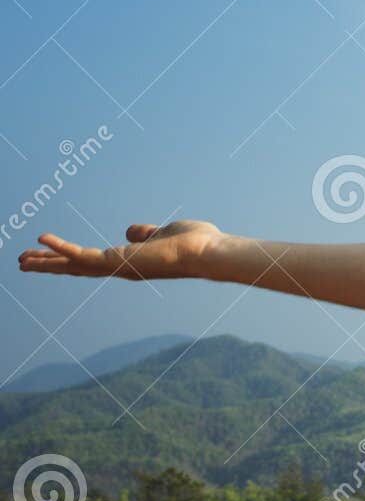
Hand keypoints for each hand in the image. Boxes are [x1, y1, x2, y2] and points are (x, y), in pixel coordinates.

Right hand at [17, 220, 225, 280]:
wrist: (208, 253)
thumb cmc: (196, 244)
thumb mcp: (163, 233)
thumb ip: (144, 234)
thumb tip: (131, 231)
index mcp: (130, 261)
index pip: (92, 261)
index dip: (69, 257)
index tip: (48, 253)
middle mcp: (121, 268)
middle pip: (76, 267)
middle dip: (49, 265)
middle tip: (23, 262)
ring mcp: (118, 267)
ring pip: (72, 265)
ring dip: (45, 261)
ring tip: (20, 260)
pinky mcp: (118, 262)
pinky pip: (81, 255)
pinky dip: (61, 247)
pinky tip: (40, 239)